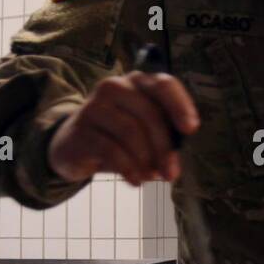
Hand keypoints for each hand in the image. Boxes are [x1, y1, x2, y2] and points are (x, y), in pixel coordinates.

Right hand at [47, 71, 199, 186]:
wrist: (73, 145)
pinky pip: (111, 150)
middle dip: (165, 147)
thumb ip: (162, 138)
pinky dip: (128, 168)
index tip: (191, 129)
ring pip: (131, 132)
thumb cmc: (117, 136)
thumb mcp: (143, 132)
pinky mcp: (81, 129)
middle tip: (171, 173)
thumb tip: (173, 162)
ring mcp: (95, 106)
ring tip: (151, 177)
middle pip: (150, 114)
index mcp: (138, 83)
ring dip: (146, 160)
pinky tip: (135, 180)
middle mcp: (116, 87)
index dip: (180, 105)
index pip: (164, 85)